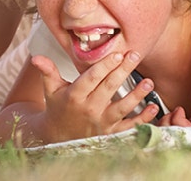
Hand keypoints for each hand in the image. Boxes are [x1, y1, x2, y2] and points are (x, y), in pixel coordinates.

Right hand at [30, 51, 160, 142]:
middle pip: (109, 88)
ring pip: (122, 108)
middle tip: (135, 55)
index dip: (104, 66)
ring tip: (148, 82)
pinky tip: (154, 107)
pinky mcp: (111, 133)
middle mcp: (89, 109)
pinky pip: (129, 126)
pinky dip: (143, 118)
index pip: (91, 78)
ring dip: (137, 95)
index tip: (117, 54)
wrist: (60, 136)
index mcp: (74, 96)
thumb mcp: (51, 89)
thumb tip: (36, 57)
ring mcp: (101, 122)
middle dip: (123, 71)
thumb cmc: (58, 107)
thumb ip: (47, 71)